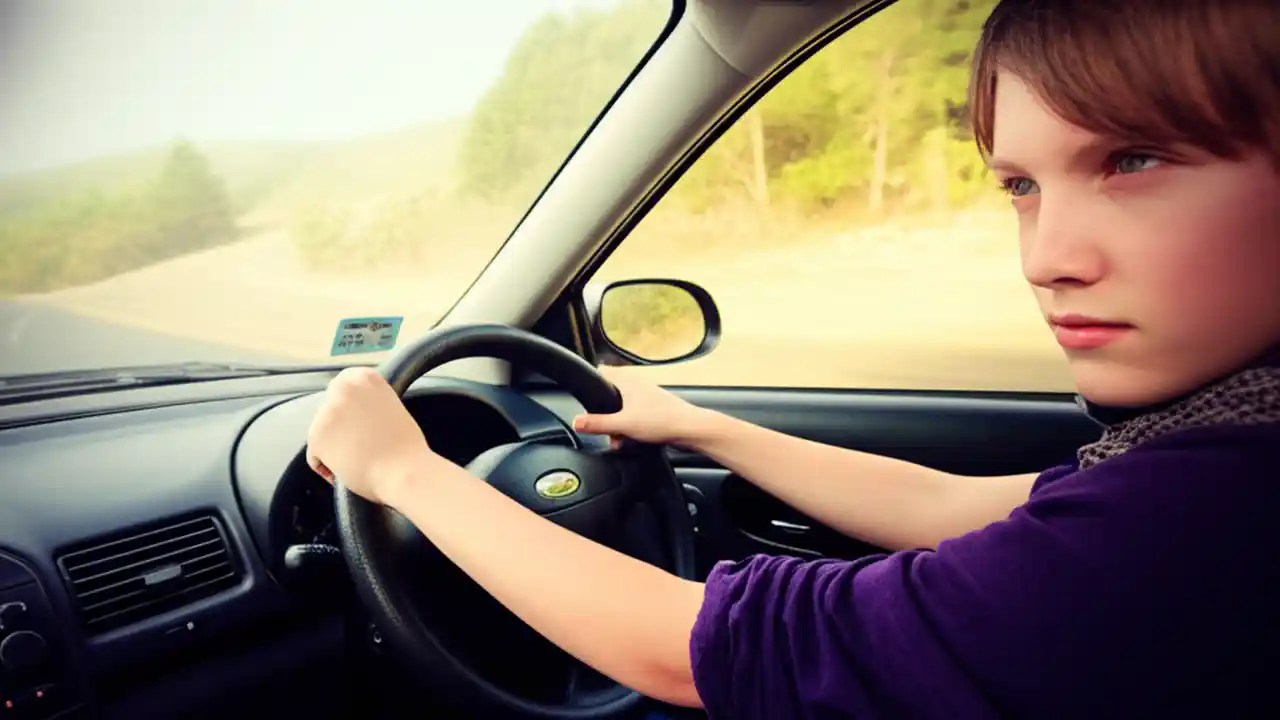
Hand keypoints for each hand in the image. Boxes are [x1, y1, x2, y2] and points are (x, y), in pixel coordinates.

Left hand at [306, 367, 436, 506]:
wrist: (404, 471)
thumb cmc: (405, 448)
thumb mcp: (391, 407)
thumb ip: (368, 401)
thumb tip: (353, 414)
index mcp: (364, 377)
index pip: (344, 385)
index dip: (351, 407)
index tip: (359, 419)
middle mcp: (342, 388)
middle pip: (330, 408)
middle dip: (339, 425)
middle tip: (359, 442)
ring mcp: (326, 412)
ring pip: (322, 432)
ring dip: (334, 446)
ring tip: (358, 458)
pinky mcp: (315, 437)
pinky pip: (315, 455)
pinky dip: (328, 466)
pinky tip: (348, 469)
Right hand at [572, 366, 711, 446]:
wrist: (690, 429)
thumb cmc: (661, 421)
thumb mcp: (623, 424)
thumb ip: (598, 423)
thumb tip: (576, 421)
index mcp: (627, 381)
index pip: (601, 372)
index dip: (591, 384)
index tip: (585, 398)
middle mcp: (637, 385)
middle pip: (610, 395)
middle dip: (604, 414)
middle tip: (605, 429)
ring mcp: (646, 397)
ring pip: (622, 408)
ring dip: (618, 424)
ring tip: (620, 439)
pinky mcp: (654, 410)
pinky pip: (634, 417)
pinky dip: (630, 428)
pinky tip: (632, 441)